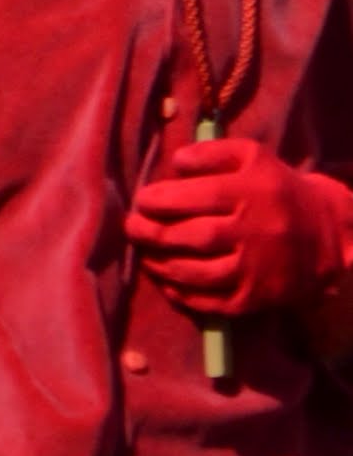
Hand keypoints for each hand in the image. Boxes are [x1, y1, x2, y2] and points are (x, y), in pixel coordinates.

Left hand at [126, 139, 352, 315]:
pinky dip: (183, 294)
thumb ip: (212, 153)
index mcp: (251, 193)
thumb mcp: (251, 157)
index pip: (199, 196)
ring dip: (162, 264)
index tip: (141, 200)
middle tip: (131, 227)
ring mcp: (254, 270)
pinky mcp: (255, 298)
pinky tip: (166, 281)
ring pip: (199, 272)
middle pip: (195, 236)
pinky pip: (212, 302)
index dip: (163, 200)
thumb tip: (175, 161)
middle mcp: (253, 233)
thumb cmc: (276, 189)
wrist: (324, 235)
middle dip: (155, 233)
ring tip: (144, 253)